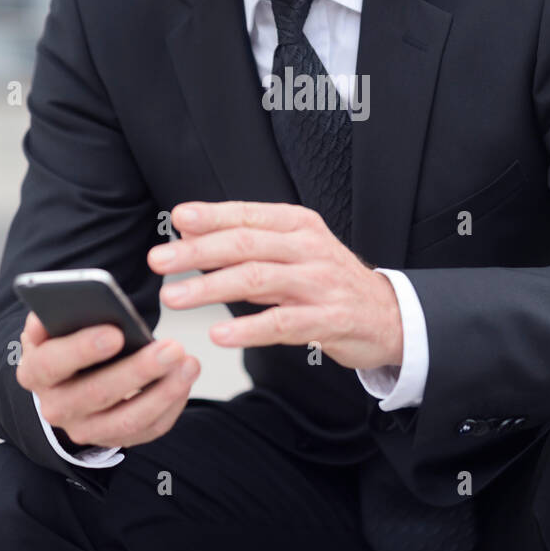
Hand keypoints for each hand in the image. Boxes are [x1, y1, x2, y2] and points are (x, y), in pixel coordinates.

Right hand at [15, 311, 200, 448]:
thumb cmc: (65, 344)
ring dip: (163, 392)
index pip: (53, 363)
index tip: (117, 332)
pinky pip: (148, 429)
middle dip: (138, 370)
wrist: (66, 382)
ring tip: (189, 364)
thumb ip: (56, 312)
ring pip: (127, 420)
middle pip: (97, 394)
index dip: (83, 349)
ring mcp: (86, 429)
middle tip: (172, 347)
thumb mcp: (53, 326)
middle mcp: (56, 408)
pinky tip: (186, 380)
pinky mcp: (116, 440)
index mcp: (35, 373)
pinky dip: (172, 405)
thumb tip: (63, 301)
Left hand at [147, 200, 403, 369]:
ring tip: (176, 297)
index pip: (248, 216)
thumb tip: (190, 234)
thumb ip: (246, 244)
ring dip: (211, 288)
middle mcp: (309, 248)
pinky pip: (282, 324)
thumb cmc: (330, 281)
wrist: (388, 315)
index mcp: (298, 226)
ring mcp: (320, 284)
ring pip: (258, 280)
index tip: (178, 219)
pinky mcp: (329, 320)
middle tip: (161, 261)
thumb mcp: (292, 251)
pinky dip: (248, 329)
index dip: (211, 216)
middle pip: (246, 245)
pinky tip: (219, 333)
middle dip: (197, 253)